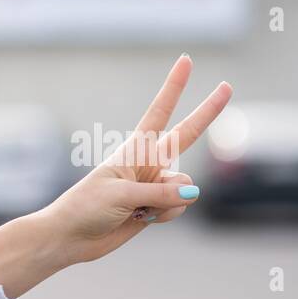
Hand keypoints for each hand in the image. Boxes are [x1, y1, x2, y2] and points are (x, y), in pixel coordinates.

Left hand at [42, 54, 231, 264]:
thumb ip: (161, 192)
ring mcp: (154, 185)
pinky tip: (141, 220)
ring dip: (168, 201)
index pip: (159, 112)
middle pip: (186, 134)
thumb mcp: (122, 195)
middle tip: (227, 85)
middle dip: (206, 112)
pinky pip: (179, 206)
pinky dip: (166, 215)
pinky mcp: (156, 207)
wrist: (70, 238)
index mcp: (134, 150)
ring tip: (137, 210)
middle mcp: (147, 163)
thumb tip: (194, 193)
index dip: (174, 87)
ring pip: (185, 187)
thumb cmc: (86, 208)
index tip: (186, 60)